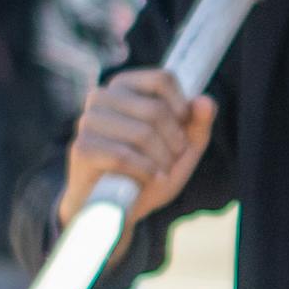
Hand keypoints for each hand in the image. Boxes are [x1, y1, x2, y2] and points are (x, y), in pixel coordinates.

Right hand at [63, 69, 212, 223]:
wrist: (115, 209)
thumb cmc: (149, 172)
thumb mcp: (182, 150)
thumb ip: (198, 125)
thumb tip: (206, 101)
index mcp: (126, 87)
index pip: (162, 79)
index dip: (182, 108)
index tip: (183, 130)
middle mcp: (103, 96)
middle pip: (156, 109)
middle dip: (174, 142)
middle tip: (172, 160)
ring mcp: (88, 121)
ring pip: (142, 134)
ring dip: (161, 160)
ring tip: (161, 172)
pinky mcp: (81, 148)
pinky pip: (123, 156)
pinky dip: (145, 172)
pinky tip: (150, 179)